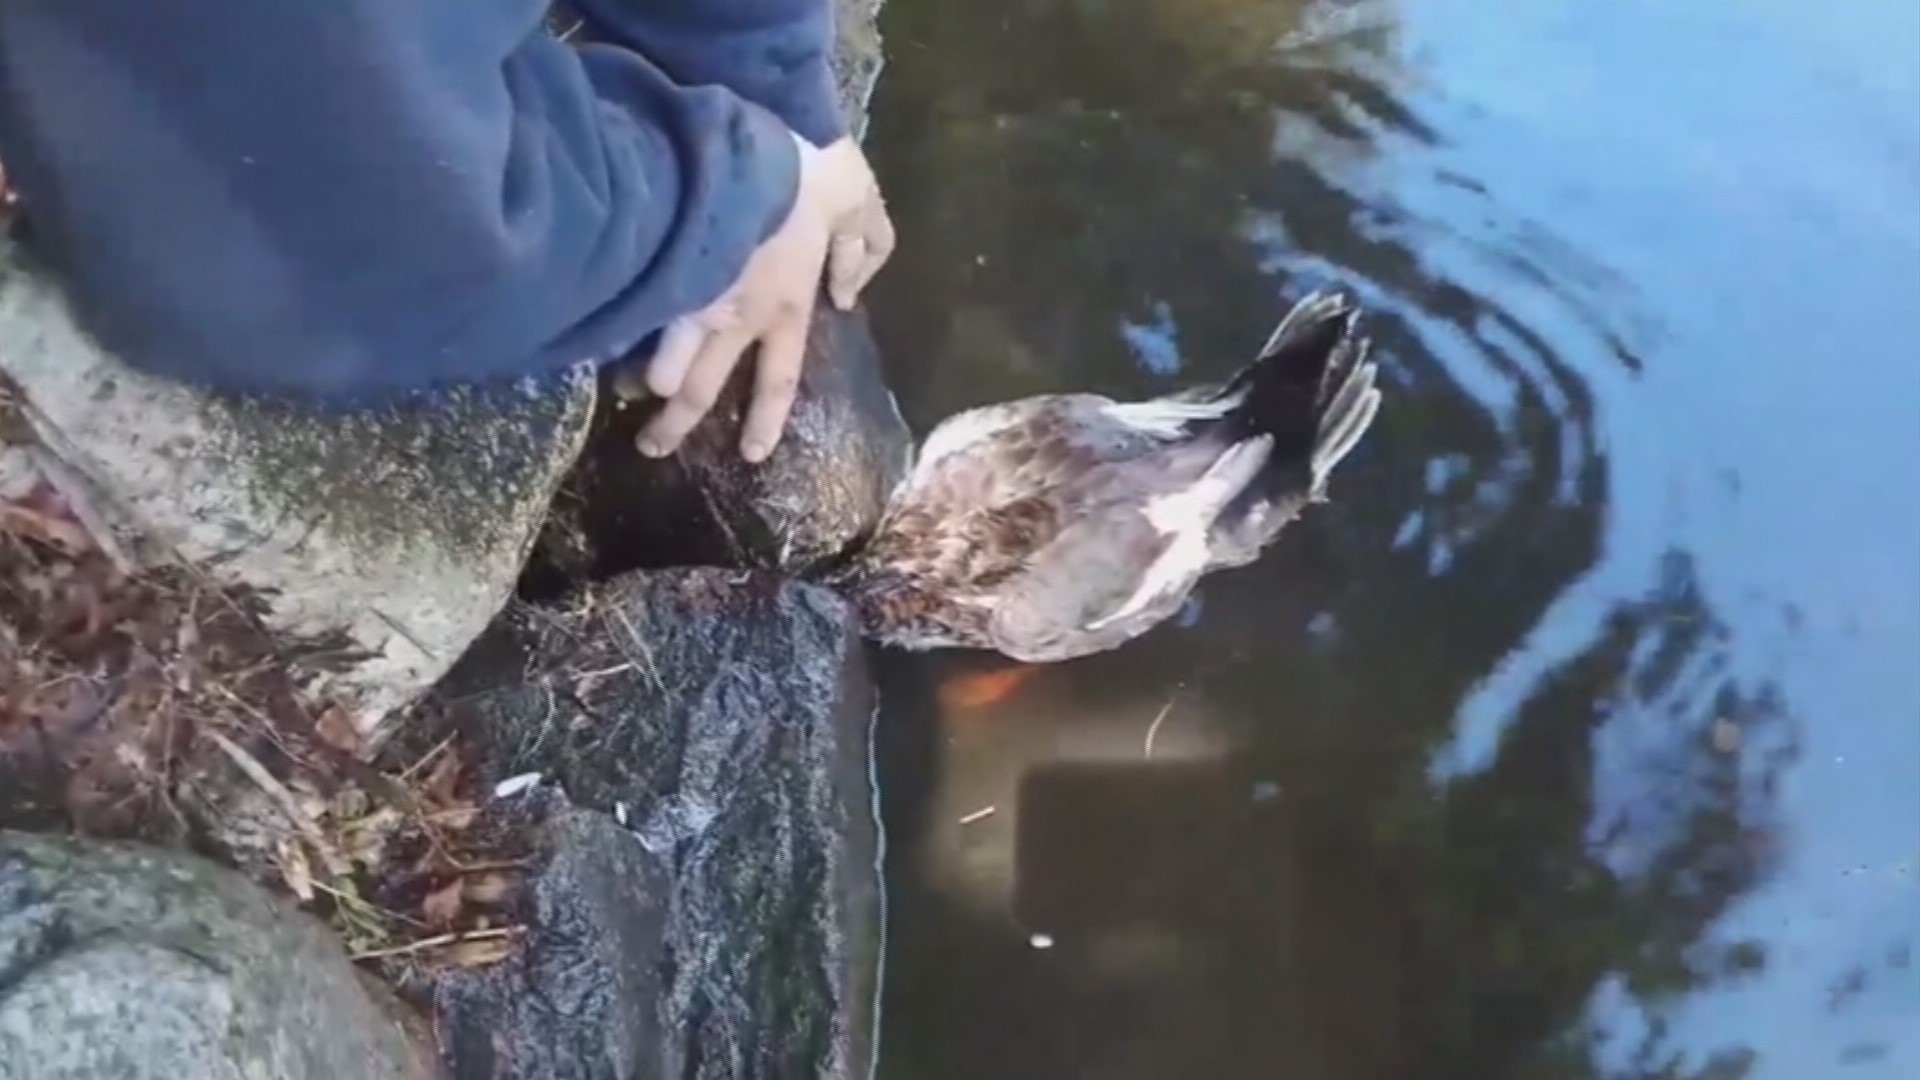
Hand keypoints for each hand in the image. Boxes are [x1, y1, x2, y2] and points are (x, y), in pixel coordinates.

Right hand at [628, 135, 894, 462]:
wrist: (762, 142)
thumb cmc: (816, 175)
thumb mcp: (860, 214)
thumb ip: (860, 256)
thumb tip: (847, 295)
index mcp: (786, 309)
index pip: (777, 381)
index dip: (763, 420)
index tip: (749, 455)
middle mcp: (737, 315)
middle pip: (702, 386)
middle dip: (675, 423)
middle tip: (651, 448)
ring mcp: (696, 294)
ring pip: (662, 357)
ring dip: (641, 384)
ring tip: (623, 400)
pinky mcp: (666, 265)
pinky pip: (642, 311)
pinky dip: (622, 332)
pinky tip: (601, 345)